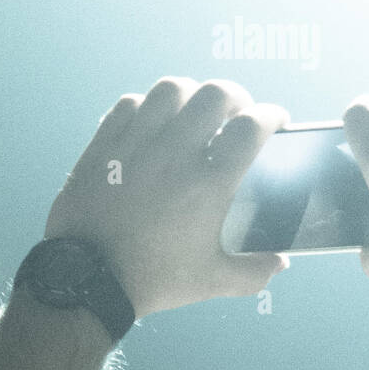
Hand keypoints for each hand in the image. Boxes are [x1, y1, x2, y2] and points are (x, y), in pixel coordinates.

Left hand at [45, 77, 288, 316]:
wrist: (87, 281)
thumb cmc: (154, 280)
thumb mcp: (212, 281)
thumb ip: (253, 272)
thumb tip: (280, 263)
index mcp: (209, 183)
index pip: (251, 126)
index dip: (271, 115)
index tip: (275, 121)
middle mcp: (175, 153)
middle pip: (214, 94)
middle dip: (236, 96)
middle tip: (237, 113)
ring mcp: (136, 144)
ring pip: (171, 88)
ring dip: (191, 94)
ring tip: (194, 110)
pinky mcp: (104, 145)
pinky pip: (130, 103)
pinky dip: (148, 105)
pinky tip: (153, 121)